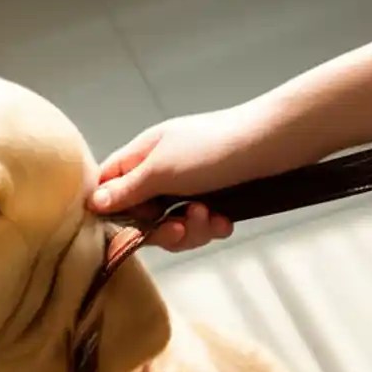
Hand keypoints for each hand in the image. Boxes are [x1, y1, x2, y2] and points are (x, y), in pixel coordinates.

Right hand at [90, 106, 277, 250]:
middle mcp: (161, 171)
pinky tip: (224, 221)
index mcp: (142, 156)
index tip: (119, 227)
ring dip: (189, 229)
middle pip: (140, 214)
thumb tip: (93, 202)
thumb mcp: (163, 170)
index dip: (109, 208)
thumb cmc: (215, 148)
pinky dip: (210, 227)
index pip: (108, 185)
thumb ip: (126, 189)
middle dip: (159, 228)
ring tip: (209, 217)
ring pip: (172, 224)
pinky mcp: (215, 198)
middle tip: (177, 229)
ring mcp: (188, 186)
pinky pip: (200, 225)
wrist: (278, 142)